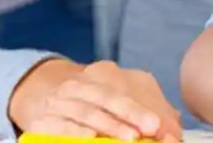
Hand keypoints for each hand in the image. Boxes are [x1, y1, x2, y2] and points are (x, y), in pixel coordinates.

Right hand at [10, 59, 183, 140]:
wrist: (40, 98)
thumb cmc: (92, 107)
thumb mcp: (121, 104)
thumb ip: (150, 116)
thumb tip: (172, 135)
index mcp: (106, 76)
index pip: (129, 88)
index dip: (145, 108)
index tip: (160, 126)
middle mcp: (81, 83)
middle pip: (107, 96)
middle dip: (130, 113)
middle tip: (149, 129)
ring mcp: (59, 100)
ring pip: (85, 110)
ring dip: (107, 125)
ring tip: (128, 138)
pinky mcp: (40, 120)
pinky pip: (58, 124)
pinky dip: (74, 131)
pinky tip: (90, 137)